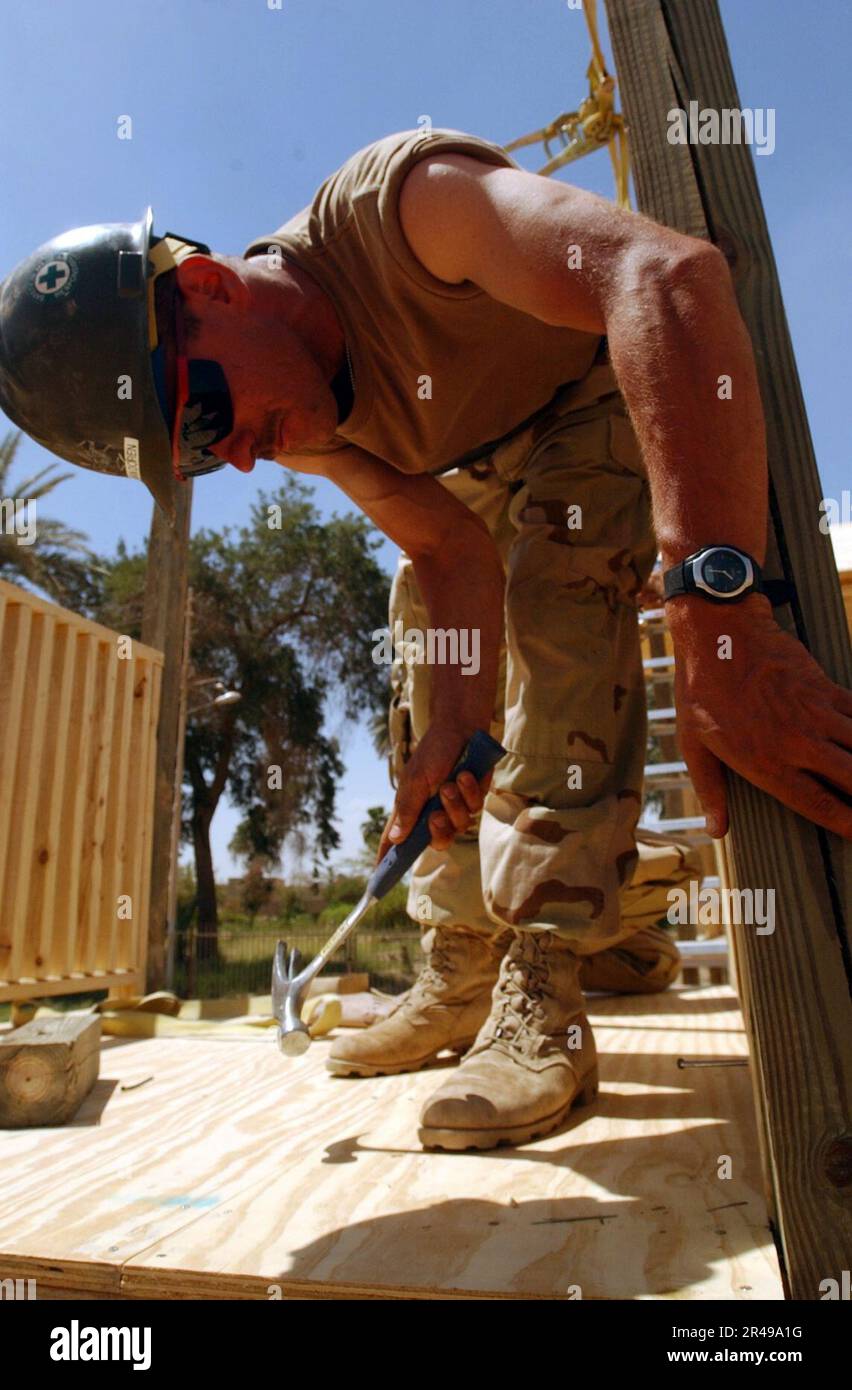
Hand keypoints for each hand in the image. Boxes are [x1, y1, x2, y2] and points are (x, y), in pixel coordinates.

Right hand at [376, 723, 492, 862]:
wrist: (463, 727)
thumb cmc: (434, 750)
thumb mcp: (416, 780)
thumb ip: (407, 810)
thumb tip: (395, 838)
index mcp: (412, 808)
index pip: (397, 841)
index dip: (388, 860)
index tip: (378, 880)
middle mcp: (432, 810)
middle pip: (437, 841)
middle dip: (439, 830)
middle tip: (435, 814)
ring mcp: (455, 805)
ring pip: (459, 826)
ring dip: (455, 804)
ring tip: (452, 781)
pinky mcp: (474, 797)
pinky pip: (475, 808)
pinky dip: (469, 792)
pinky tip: (465, 774)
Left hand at [669, 598, 851, 838]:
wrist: (720, 634)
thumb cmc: (701, 690)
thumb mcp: (693, 745)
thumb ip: (710, 790)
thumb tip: (717, 829)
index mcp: (765, 763)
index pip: (817, 804)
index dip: (846, 823)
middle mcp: (796, 743)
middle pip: (851, 779)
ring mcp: (815, 715)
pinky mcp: (824, 689)